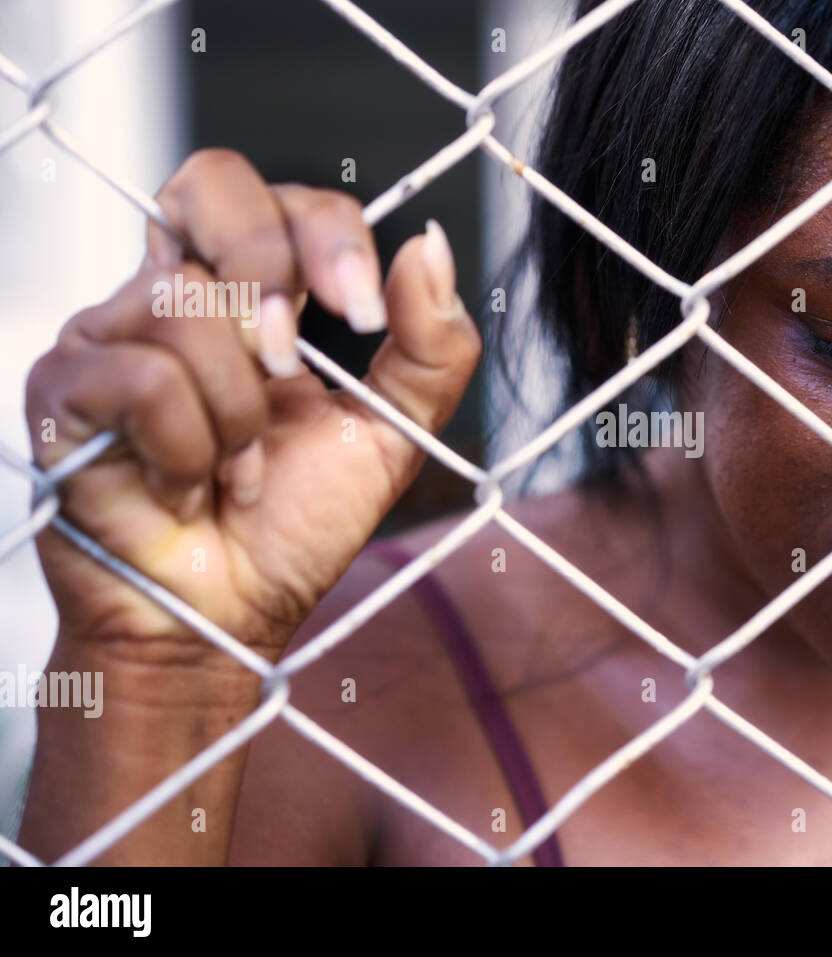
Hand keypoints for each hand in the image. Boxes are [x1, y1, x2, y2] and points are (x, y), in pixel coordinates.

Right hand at [25, 148, 480, 668]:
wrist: (230, 617)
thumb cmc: (295, 528)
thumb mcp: (391, 434)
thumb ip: (429, 347)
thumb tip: (428, 246)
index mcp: (252, 299)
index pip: (280, 198)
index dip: (328, 234)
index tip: (365, 314)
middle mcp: (177, 297)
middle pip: (212, 185)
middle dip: (272, 277)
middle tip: (289, 371)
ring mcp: (112, 333)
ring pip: (189, 304)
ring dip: (240, 414)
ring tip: (235, 470)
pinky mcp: (64, 386)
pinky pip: (143, 377)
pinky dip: (189, 450)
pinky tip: (184, 488)